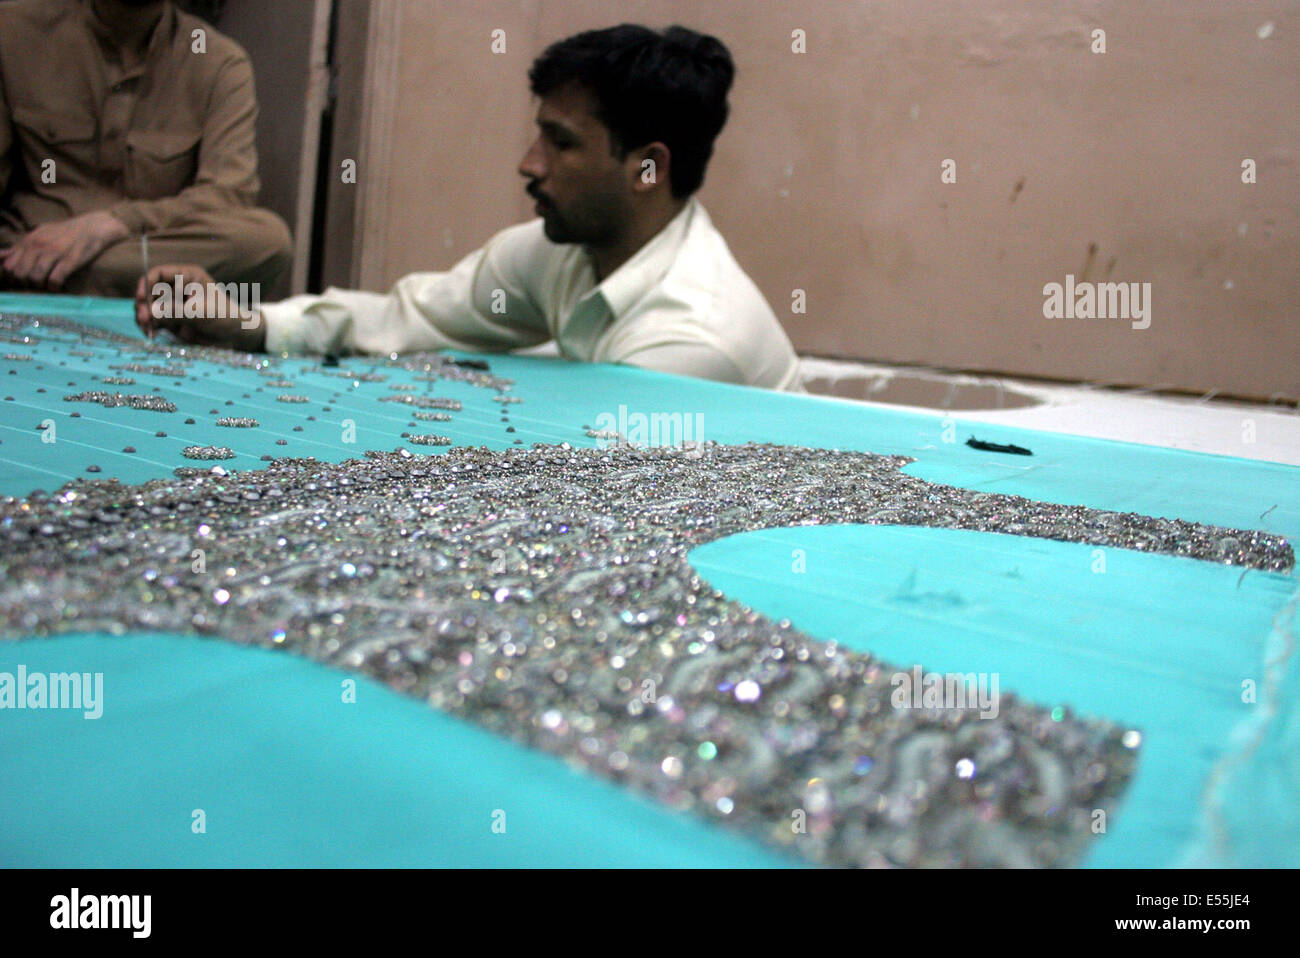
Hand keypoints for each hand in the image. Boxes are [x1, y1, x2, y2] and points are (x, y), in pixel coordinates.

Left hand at [0, 211, 130, 290]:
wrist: (94, 226)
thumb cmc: (67, 231)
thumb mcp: (40, 234)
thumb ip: (22, 247)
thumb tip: (2, 257)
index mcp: (29, 240)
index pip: (9, 265)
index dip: (13, 278)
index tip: (23, 282)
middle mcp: (38, 246)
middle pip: (20, 274)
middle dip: (25, 284)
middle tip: (35, 286)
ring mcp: (54, 253)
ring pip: (35, 278)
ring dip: (40, 287)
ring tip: (47, 286)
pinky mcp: (70, 261)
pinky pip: (55, 280)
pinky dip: (54, 287)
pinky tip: (58, 286)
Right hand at [135, 263, 266, 351]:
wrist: (236, 336)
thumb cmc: (226, 317)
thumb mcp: (202, 312)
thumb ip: (177, 312)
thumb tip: (150, 313)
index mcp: (187, 276)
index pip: (158, 273)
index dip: (146, 283)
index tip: (141, 298)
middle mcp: (176, 288)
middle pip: (149, 291)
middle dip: (143, 305)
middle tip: (144, 319)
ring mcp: (172, 305)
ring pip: (148, 307)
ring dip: (143, 317)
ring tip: (147, 329)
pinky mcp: (171, 320)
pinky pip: (153, 321)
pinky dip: (149, 327)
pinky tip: (151, 334)